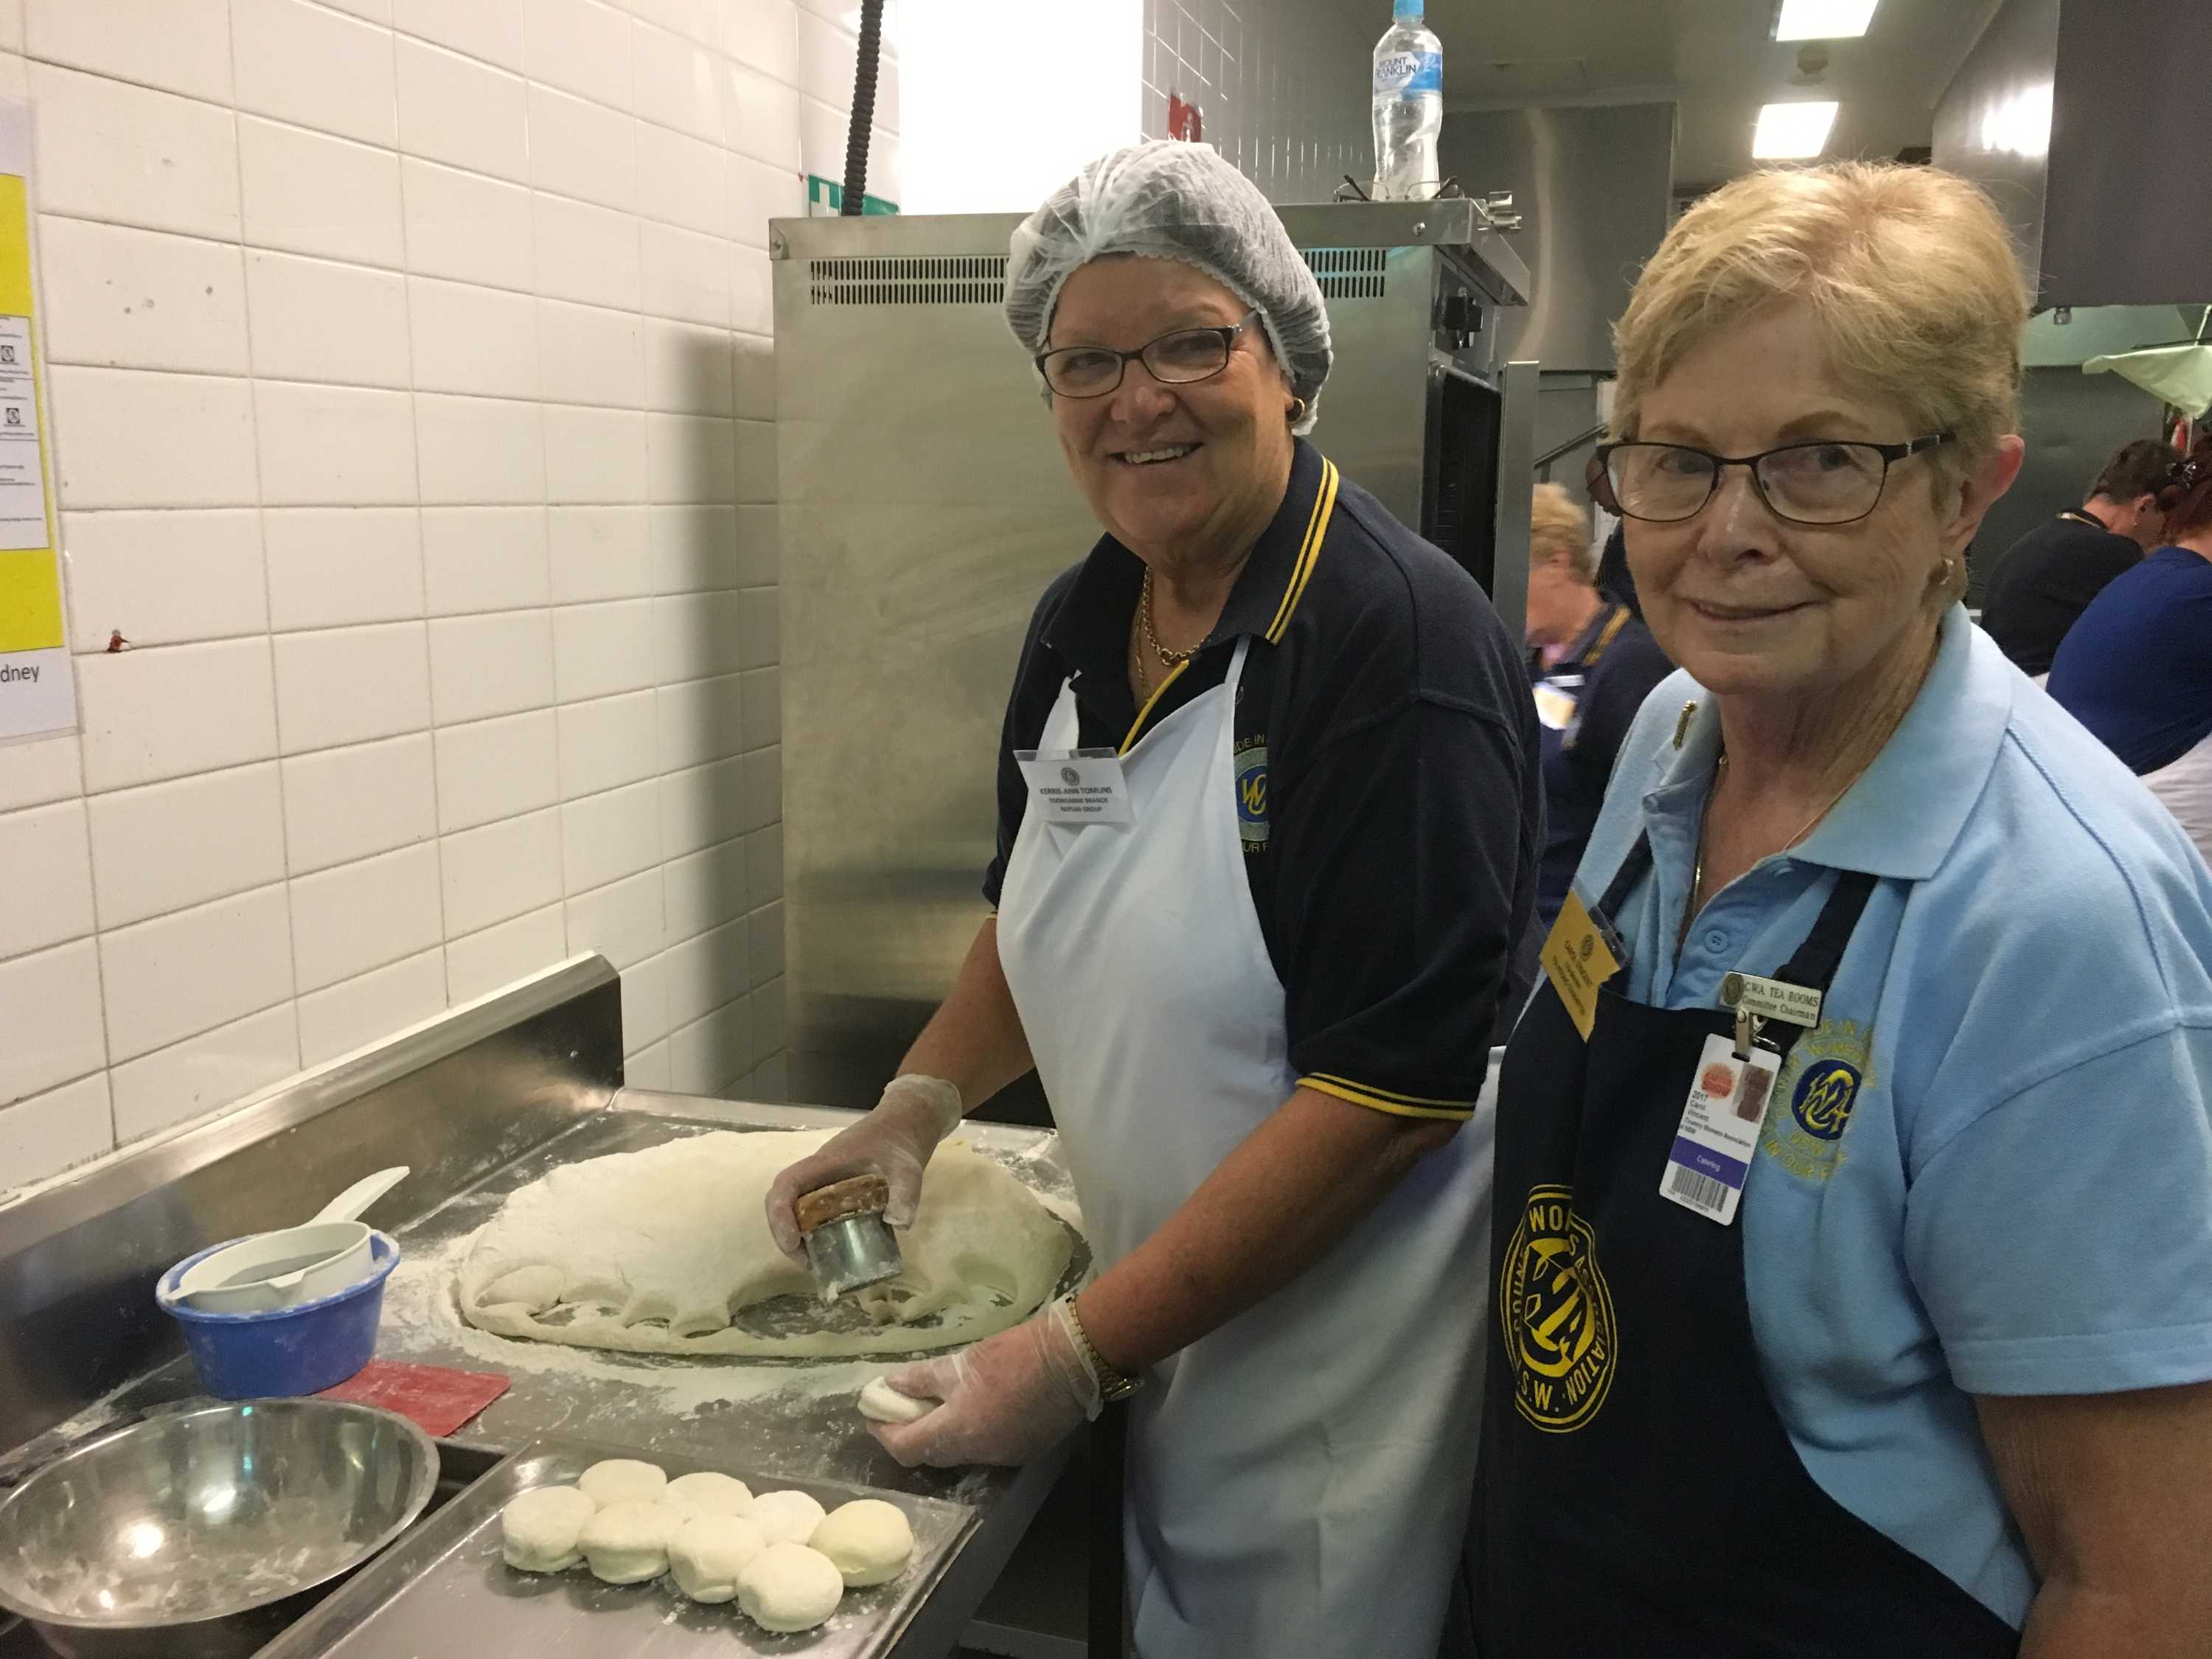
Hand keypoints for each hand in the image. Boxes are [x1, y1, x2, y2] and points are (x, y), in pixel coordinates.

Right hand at [763, 1075, 962, 1260]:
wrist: (905, 1125)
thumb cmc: (899, 1141)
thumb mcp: (908, 1168)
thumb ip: (906, 1193)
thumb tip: (898, 1224)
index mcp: (827, 1163)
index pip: (787, 1183)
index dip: (780, 1213)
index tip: (793, 1242)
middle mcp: (818, 1173)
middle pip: (782, 1201)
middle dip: (785, 1233)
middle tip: (805, 1262)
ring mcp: (824, 1182)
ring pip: (795, 1209)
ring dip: (798, 1237)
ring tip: (816, 1264)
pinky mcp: (835, 1191)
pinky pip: (813, 1212)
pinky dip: (814, 1234)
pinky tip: (831, 1252)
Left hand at [869, 1300, 1101, 1467]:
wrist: (1072, 1360)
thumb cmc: (1013, 1356)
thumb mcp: (961, 1362)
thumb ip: (922, 1378)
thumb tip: (890, 1385)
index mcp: (957, 1432)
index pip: (905, 1448)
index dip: (883, 1433)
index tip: (874, 1414)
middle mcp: (977, 1454)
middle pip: (931, 1455)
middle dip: (911, 1433)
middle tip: (903, 1406)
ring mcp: (1002, 1456)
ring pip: (958, 1453)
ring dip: (941, 1434)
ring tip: (937, 1404)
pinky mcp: (1022, 1451)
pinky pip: (983, 1449)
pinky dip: (969, 1433)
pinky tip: (973, 1408)